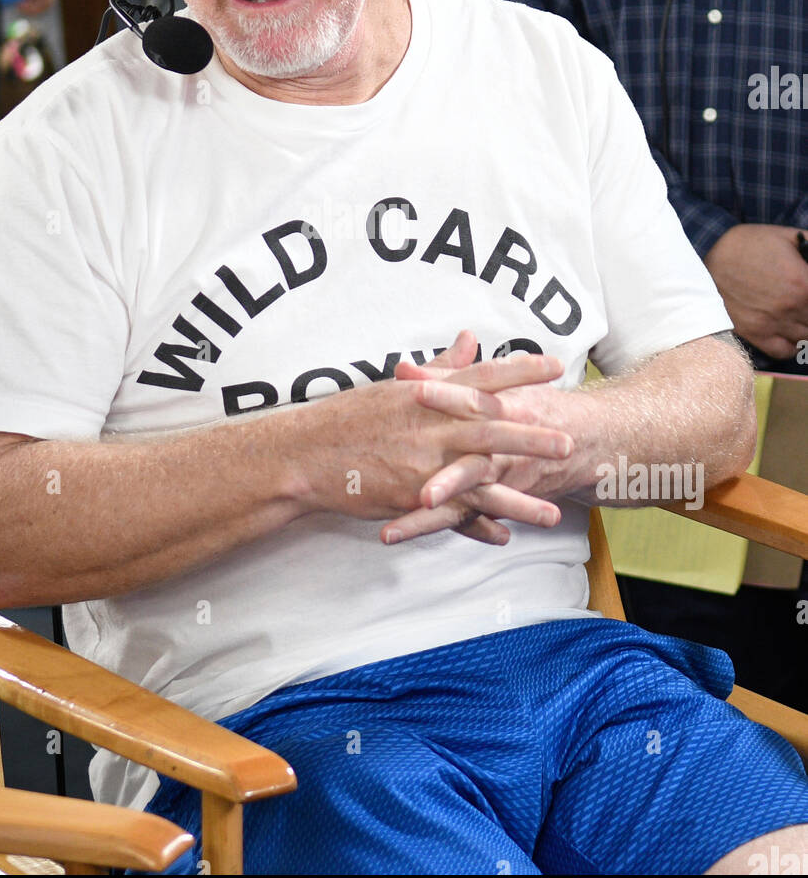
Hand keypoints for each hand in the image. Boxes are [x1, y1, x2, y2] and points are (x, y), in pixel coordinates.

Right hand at [296, 336, 573, 547]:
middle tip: (569, 440)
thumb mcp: (396, 387)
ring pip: (479, 481)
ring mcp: (423, 464)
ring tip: (554, 513)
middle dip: (532, 436)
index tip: (555, 365)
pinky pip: (453, 514)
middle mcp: (431, 427)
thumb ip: (440, 367)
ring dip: (518, 498)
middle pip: (491, 429)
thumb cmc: (349, 416)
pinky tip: (504, 538)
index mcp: (430, 396)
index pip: (482, 377)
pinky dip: (478, 527)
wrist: (307, 454)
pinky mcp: (411, 495)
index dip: (521, 371)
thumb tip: (470, 339)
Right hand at [704, 224, 807, 357]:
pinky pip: (784, 351)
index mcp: (803, 284)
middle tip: (804, 302)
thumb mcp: (786, 236)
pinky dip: (793, 345)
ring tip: (800, 314)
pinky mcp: (755, 334)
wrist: (706, 259)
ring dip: (807, 326)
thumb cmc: (747, 246)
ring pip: (806, 337)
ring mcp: (772, 324)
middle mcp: (790, 309)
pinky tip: (791, 332)